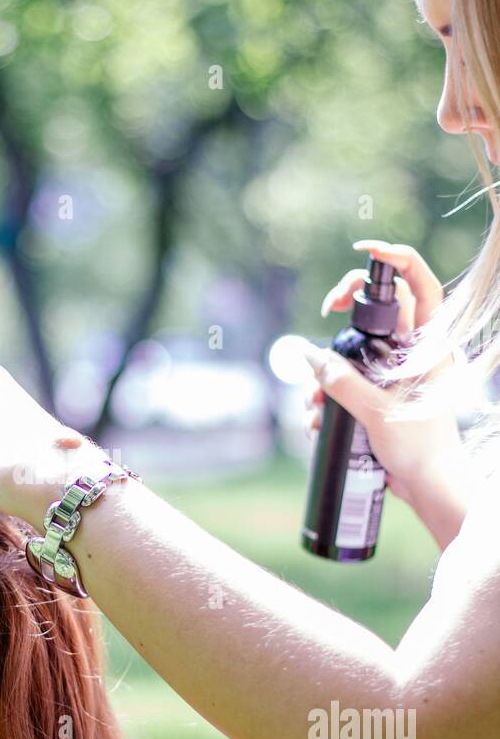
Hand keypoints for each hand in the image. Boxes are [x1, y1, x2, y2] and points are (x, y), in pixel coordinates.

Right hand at [302, 238, 463, 506]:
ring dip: (328, 370)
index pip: (419, 284)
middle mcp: (415, 351)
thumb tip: (307, 356)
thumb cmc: (420, 448)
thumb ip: (341, 381)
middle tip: (326, 314)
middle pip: (378, 310)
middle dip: (344, 316)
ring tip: (315, 404)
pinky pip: (349, 380)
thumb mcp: (378, 412)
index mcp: (431, 344)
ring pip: (357, 348)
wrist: (430, 487)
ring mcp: (397, 373)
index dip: (395, 259)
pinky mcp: (381, 395)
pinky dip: (329, 396)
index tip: (363, 250)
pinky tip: (317, 422)